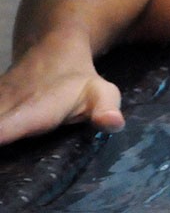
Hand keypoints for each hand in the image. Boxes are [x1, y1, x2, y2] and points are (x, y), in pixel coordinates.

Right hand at [0, 49, 123, 145]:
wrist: (52, 48)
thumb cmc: (80, 79)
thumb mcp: (101, 92)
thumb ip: (106, 110)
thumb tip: (113, 123)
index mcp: (31, 111)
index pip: (2, 130)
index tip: (0, 139)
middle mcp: (3, 108)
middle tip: (6, 167)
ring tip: (6, 157)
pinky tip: (4, 138)